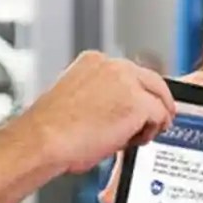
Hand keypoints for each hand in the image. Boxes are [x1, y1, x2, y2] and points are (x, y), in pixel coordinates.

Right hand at [20, 51, 176, 172]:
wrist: (43, 140)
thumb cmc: (50, 129)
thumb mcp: (75, 99)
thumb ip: (101, 96)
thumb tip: (116, 111)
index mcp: (93, 61)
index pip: (130, 73)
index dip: (138, 93)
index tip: (138, 108)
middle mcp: (113, 66)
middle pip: (152, 80)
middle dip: (156, 102)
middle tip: (157, 121)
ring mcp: (127, 82)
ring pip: (159, 98)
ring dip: (153, 119)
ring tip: (137, 137)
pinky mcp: (138, 103)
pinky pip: (159, 116)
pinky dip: (152, 131)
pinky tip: (135, 141)